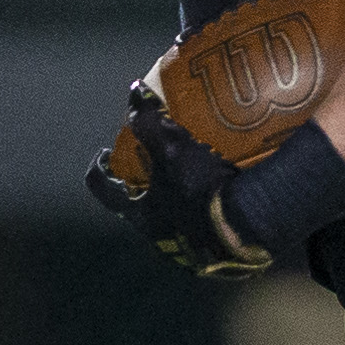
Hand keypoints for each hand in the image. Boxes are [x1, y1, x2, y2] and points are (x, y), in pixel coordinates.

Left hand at [86, 82, 272, 278]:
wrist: (243, 233)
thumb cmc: (200, 192)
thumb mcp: (173, 153)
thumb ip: (150, 124)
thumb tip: (134, 93)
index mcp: (139, 214)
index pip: (103, 189)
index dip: (100, 168)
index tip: (106, 152)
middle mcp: (155, 236)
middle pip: (137, 204)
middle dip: (142, 182)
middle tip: (152, 159)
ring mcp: (182, 247)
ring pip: (168, 216)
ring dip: (173, 196)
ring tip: (190, 173)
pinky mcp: (209, 252)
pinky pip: (200, 224)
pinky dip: (202, 208)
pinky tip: (222, 192)